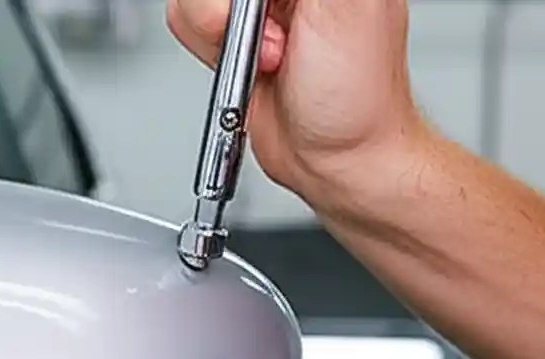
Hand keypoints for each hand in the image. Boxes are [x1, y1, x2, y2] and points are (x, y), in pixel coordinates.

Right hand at [168, 0, 428, 209]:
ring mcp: (257, 2)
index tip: (252, 13)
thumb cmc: (357, 94)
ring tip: (270, 54)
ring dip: (219, 32)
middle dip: (227, 9)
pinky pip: (186, 19)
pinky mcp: (231, 29)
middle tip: (273, 33)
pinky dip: (207, 49)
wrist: (336, 157)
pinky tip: (251, 65)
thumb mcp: (342, 4)